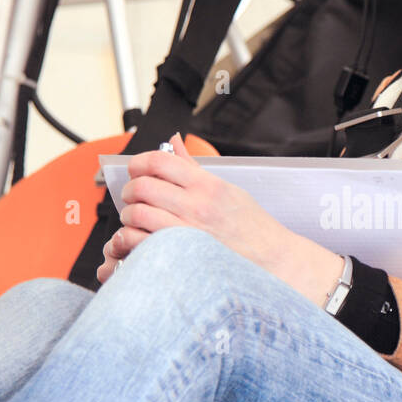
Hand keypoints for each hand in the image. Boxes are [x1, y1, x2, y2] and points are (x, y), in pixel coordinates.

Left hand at [96, 134, 344, 304]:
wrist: (273, 260)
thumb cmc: (253, 227)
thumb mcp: (228, 189)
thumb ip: (193, 167)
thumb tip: (173, 141)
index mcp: (207, 185)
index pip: (159, 161)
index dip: (138, 163)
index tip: (136, 171)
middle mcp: (197, 206)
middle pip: (142, 186)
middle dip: (129, 190)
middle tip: (132, 197)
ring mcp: (188, 232)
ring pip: (137, 213)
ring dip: (128, 216)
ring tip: (134, 220)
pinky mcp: (181, 256)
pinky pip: (141, 242)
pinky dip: (130, 240)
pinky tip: (137, 240)